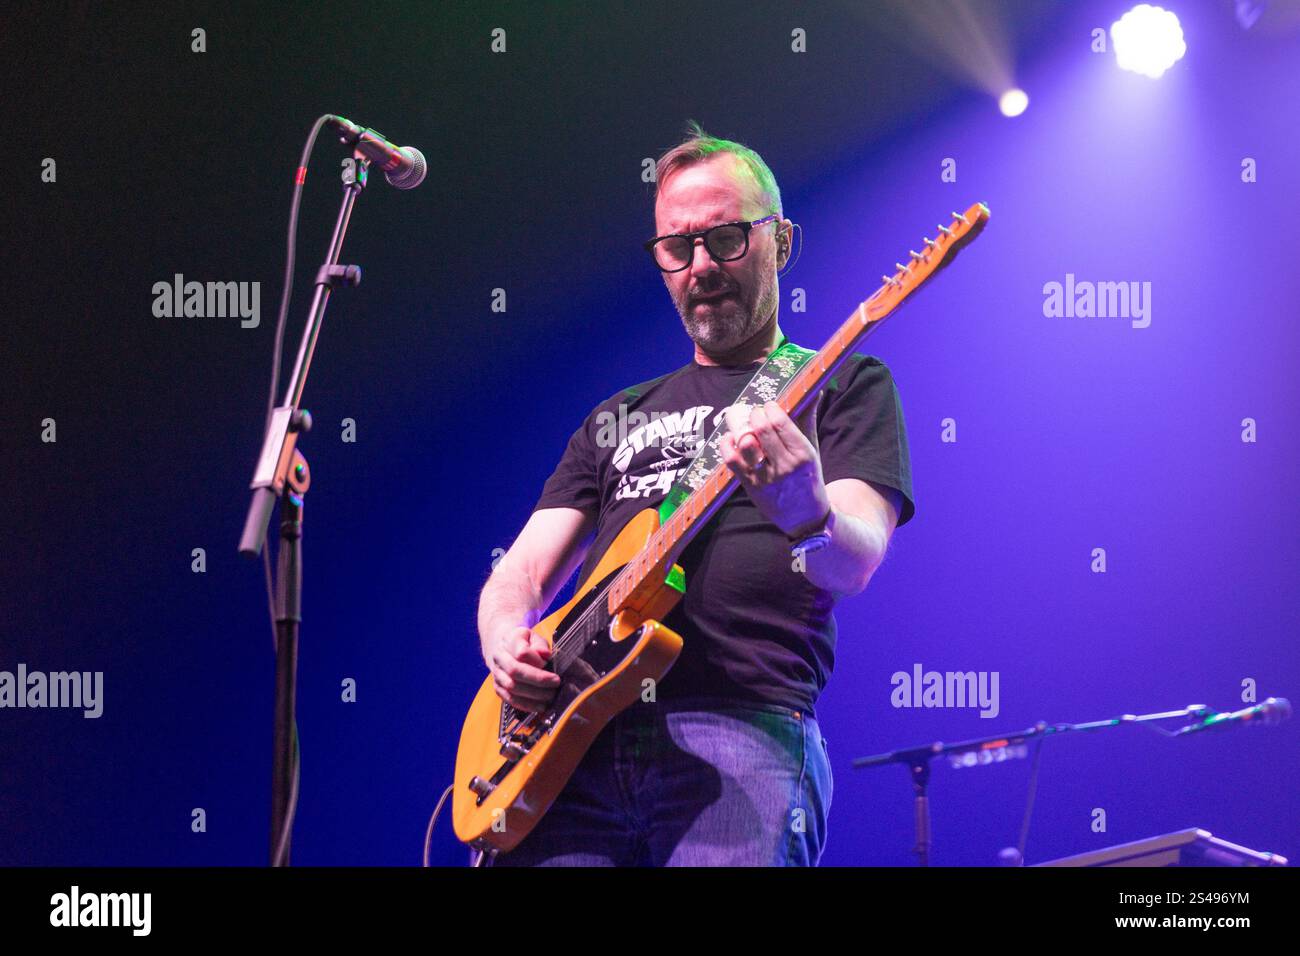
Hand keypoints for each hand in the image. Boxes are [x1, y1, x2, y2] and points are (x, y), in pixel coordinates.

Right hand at [485, 624, 560, 711]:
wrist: (499, 645)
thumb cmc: (522, 642)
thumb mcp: (533, 636)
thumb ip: (540, 644)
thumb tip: (545, 655)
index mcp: (510, 640)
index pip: (521, 652)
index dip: (536, 660)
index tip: (549, 664)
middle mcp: (499, 657)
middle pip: (515, 671)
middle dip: (538, 680)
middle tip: (555, 683)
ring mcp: (497, 673)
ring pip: (512, 687)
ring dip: (533, 695)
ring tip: (550, 696)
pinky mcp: (498, 687)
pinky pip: (509, 699)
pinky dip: (526, 705)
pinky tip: (539, 705)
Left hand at [720, 400, 830, 537]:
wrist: (806, 518)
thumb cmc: (809, 477)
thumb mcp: (813, 449)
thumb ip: (808, 419)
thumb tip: (814, 390)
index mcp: (803, 453)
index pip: (779, 421)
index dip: (769, 408)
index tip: (768, 407)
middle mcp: (785, 465)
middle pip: (761, 428)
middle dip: (754, 414)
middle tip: (754, 414)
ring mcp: (766, 477)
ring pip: (745, 444)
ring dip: (739, 429)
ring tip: (743, 426)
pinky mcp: (751, 486)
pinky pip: (732, 460)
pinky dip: (727, 445)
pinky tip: (730, 439)